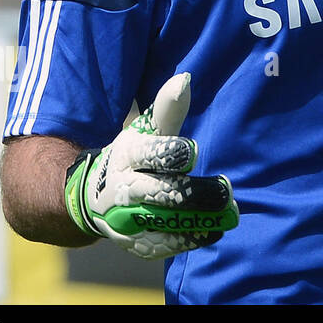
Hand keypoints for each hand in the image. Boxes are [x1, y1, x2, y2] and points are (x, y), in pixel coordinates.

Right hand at [64, 73, 238, 258]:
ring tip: (228, 213)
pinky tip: (213, 231)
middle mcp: (126, 190)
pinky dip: (189, 239)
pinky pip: (164, 244)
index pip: (153, 155)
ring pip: (165, 221)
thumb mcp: (144, 131)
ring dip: (198, 219)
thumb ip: (167, 110)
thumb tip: (185, 79)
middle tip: (224, 190)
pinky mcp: (137, 242)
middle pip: (162, 192)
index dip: (174, 153)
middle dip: (194, 193)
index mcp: (129, 157)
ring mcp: (128, 220)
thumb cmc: (133, 157)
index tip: (192, 152)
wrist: (94, 198)